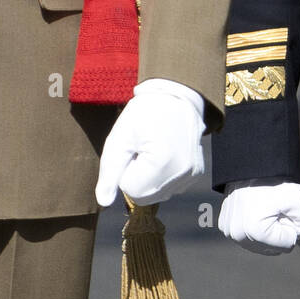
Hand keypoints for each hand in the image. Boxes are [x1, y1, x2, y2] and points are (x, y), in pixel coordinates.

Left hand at [95, 80, 204, 206]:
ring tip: (152, 150)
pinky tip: (164, 153)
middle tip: (141, 149)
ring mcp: (191, 175)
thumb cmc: (145, 114)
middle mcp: (182, 173)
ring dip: (148, 177)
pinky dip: (161, 176)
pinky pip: (169, 188)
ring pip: (156, 194)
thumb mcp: (120, 137)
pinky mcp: (196, 174)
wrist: (176, 97)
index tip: (132, 149)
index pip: (130, 189)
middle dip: (136, 176)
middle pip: (144, 197)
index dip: (125, 169)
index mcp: (162, 162)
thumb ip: (109, 170)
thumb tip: (103, 201)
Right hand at [218, 181, 299, 254]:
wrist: (254, 165)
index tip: (284, 209)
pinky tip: (256, 212)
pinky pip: (248, 238)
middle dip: (279, 231)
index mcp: (252, 230)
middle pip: (272, 248)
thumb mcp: (299, 203)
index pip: (287, 245)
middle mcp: (235, 233)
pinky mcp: (223, 224)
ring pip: (259, 245)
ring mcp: (227, 228)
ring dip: (267, 231)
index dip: (291, 226)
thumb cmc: (278, 182)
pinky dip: (255, 228)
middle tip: (276, 208)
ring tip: (266, 208)